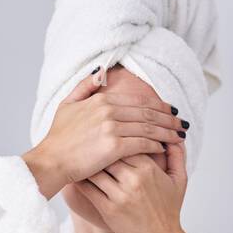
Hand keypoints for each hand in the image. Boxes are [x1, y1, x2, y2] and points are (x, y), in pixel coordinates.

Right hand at [22, 70, 183, 199]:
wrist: (50, 161)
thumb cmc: (58, 138)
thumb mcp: (67, 105)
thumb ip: (85, 87)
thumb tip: (101, 71)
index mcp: (101, 100)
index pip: (138, 100)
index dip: (158, 105)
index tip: (171, 110)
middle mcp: (108, 110)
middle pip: (147, 113)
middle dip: (168, 118)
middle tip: (182, 123)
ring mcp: (112, 128)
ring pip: (148, 128)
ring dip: (167, 132)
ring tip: (179, 136)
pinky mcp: (113, 147)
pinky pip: (142, 144)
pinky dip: (156, 145)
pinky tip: (164, 148)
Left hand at [74, 143, 188, 232]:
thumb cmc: (169, 210)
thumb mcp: (179, 180)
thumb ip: (177, 155)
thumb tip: (173, 135)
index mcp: (149, 168)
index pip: (126, 141)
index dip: (115, 137)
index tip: (107, 135)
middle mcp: (133, 179)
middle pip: (108, 152)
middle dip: (98, 147)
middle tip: (87, 141)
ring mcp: (119, 195)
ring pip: (96, 169)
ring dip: (87, 162)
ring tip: (79, 155)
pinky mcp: (108, 209)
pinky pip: (88, 189)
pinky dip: (81, 179)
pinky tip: (77, 174)